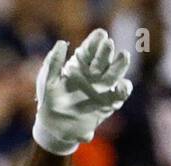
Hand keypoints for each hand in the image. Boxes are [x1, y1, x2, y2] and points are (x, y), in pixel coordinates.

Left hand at [33, 28, 132, 155]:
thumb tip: (61, 43)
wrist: (54, 126)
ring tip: (123, 56)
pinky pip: (119, 95)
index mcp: (79, 64)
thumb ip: (53, 62)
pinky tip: (122, 86)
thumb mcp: (47, 80)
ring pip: (115, 73)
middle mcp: (93, 74)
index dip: (96, 41)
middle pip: (104, 59)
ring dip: (120, 64)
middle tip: (109, 44)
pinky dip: (123, 89)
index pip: (90, 49)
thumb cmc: (48, 100)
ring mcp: (102, 88)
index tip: (101, 34)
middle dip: (107, 51)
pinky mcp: (108, 103)